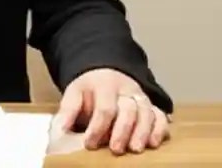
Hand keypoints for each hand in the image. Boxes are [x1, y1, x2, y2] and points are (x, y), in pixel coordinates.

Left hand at [55, 68, 169, 154]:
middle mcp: (126, 90)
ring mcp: (141, 98)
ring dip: (143, 132)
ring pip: (147, 112)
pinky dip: (160, 129)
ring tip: (136, 149)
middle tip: (116, 149)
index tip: (89, 144)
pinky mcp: (151, 106)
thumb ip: (68, 109)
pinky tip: (154, 142)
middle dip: (123, 130)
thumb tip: (61, 128)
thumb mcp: (74, 93)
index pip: (104, 107)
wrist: (106, 72)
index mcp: (105, 85)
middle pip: (129, 109)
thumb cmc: (89, 90)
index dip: (98, 127)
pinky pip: (160, 115)